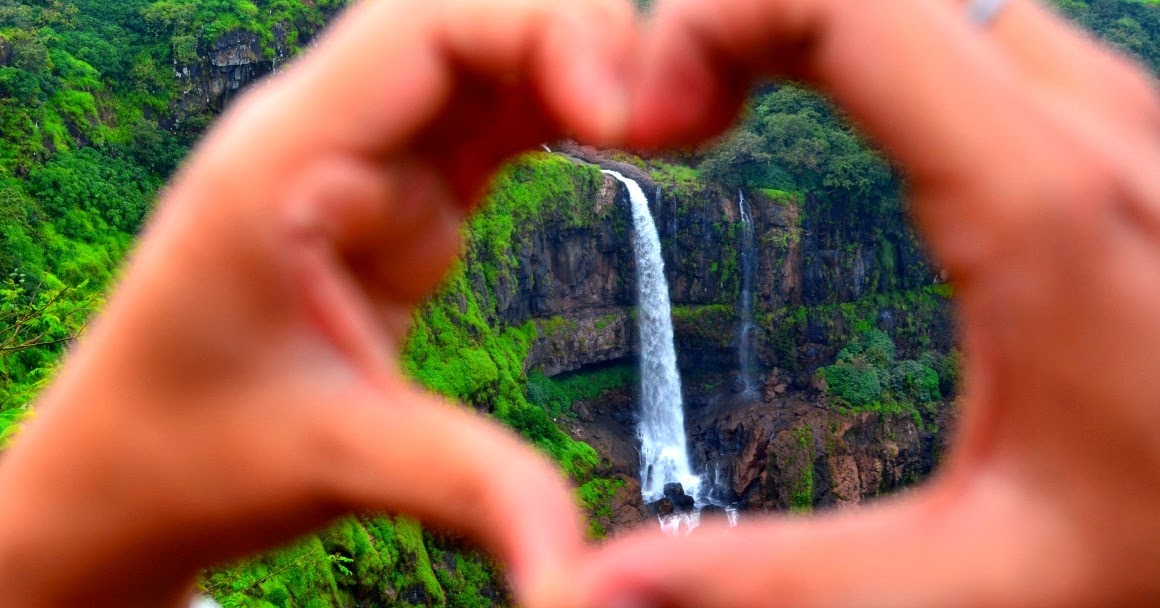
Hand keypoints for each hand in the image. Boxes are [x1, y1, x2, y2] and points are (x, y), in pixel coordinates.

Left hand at [0, 0, 635, 604]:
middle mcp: (325, 137)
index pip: (422, 30)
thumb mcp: (331, 459)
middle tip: (677, 113)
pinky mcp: (394, 198)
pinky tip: (614, 130)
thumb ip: (466, 489)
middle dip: (578, 40)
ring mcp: (362, 163)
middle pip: (466, 20)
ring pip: (483, 57)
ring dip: (576, 68)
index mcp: (284, 161)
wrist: (125, 471)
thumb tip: (576, 575)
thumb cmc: (186, 450)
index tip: (624, 115)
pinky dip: (558, 109)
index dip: (541, 34)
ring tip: (670, 119)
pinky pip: (486, 116)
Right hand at [559, 0, 1159, 605]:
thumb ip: (773, 582)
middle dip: (762, 27)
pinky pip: (1026, 60)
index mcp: (1048, 211)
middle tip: (684, 112)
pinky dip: (928, 71)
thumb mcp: (975, 586)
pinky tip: (903, 156)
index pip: (848, 7)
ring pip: (966, 19)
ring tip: (754, 111)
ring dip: (850, 46)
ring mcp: (1149, 140)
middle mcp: (1108, 141)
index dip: (714, 18)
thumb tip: (600, 586)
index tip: (652, 109)